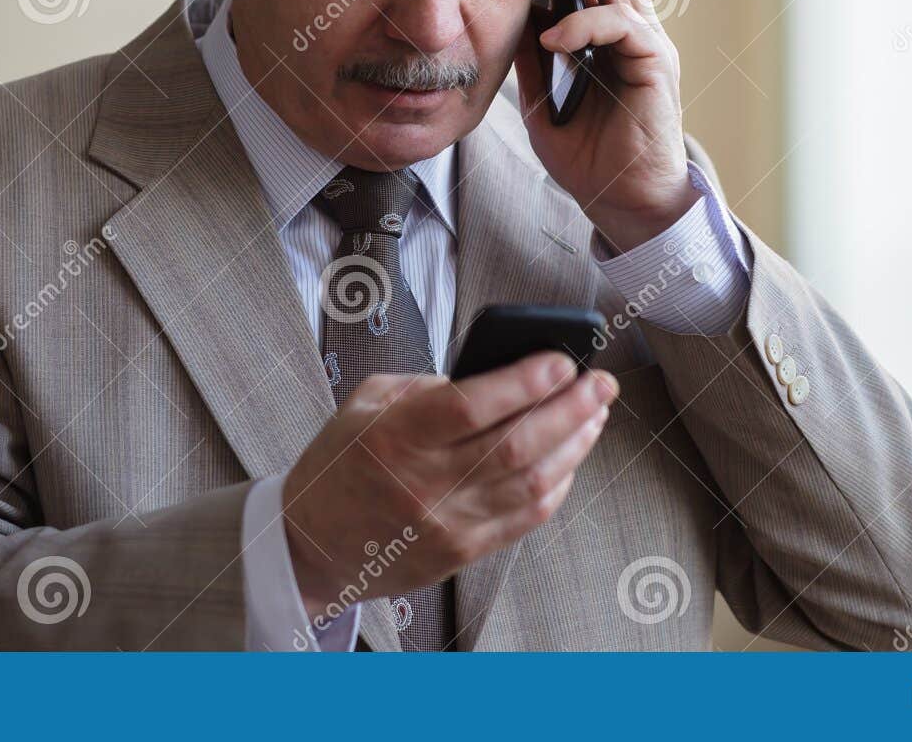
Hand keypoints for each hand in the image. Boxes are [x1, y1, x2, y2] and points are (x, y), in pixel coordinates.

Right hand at [281, 353, 618, 622]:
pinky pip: (525, 518)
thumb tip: (495, 375)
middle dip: (570, 408)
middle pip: (516, 444)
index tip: (561, 360)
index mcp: (395, 436)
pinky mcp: (462, 551)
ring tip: (595, 412)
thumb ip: (428, 387)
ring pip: (532, 482)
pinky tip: (571, 457)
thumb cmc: (342, 463)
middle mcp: (424, 483)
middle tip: (600, 382)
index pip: (471, 406)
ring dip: (574, 444)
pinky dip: (557, 485)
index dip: (524, 381)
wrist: (311, 544)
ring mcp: (447, 523)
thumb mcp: (367, 402)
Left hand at [514, 0, 695, 251]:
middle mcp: (635, 29)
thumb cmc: (590, 158)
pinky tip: (552, 36)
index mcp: (611, 32)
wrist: (623, 205)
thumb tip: (509, 16)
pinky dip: (586, 25)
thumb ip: (532, 59)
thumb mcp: (542, 101)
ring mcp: (649, 45)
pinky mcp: (656, 68)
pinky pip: (623, 28)